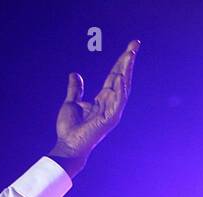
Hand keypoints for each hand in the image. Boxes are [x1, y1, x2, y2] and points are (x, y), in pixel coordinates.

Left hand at [49, 39, 138, 175]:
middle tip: (135, 44)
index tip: (130, 47)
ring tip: (129, 55)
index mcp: (102, 99)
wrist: (67, 146)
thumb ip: (76, 89)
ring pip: (122, 87)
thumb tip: (75, 74)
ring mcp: (112, 111)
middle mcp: (110, 103)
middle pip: (121, 77)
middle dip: (128, 61)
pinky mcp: (110, 119)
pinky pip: (117, 101)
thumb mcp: (71, 103)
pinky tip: (120, 76)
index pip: (114, 76)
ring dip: (126, 70)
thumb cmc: (69, 129)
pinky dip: (120, 89)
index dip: (121, 62)